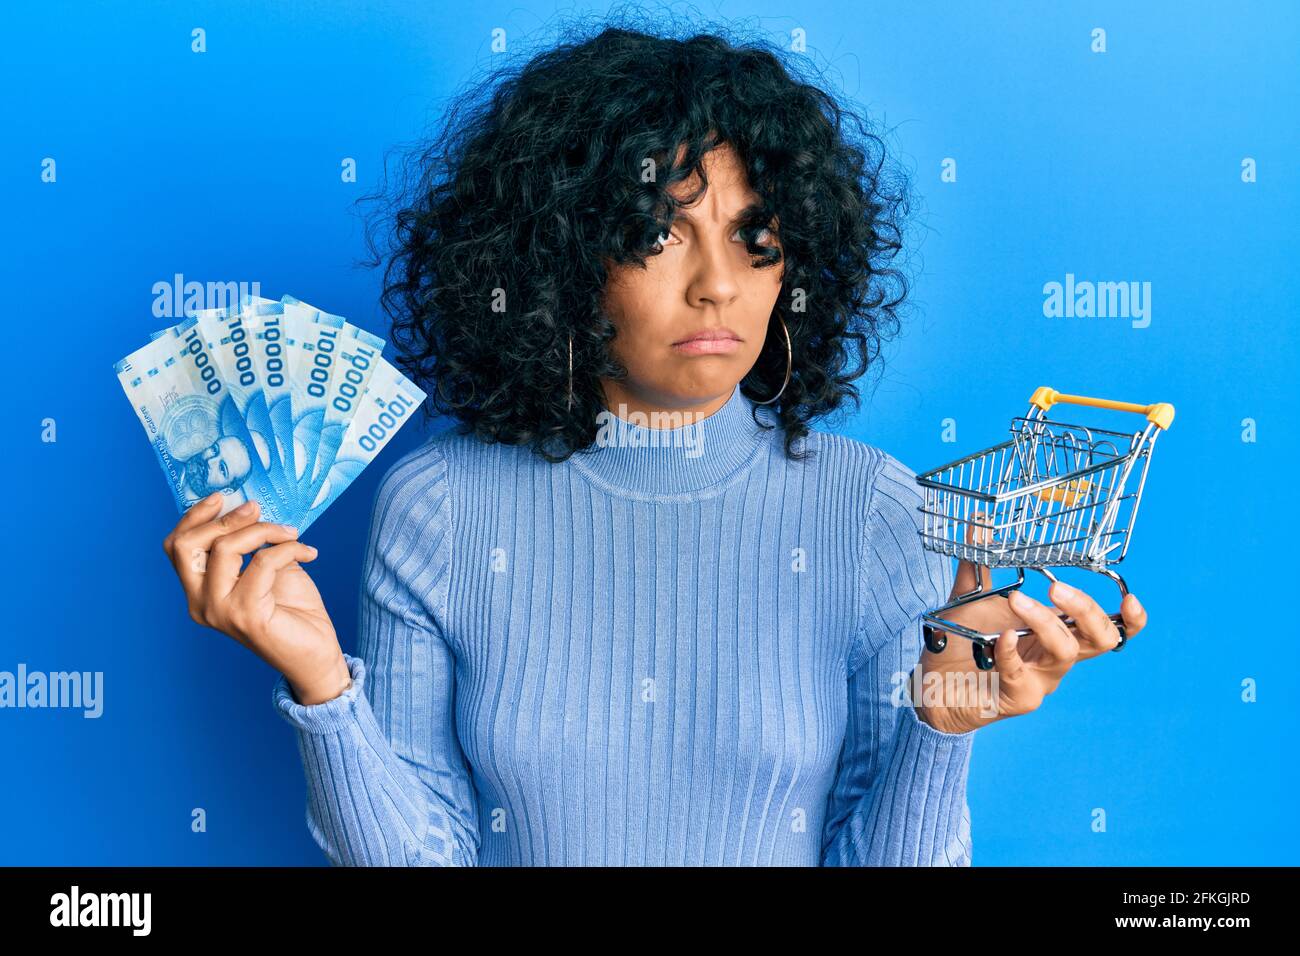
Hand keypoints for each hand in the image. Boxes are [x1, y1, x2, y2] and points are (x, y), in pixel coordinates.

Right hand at [161, 492, 348, 704]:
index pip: (177, 548)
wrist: (316, 653)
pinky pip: (263, 562)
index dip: (194, 517)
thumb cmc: (292, 611)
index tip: (222, 497)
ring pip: (224, 549)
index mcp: (199, 592)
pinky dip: (289, 549)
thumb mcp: (267, 569)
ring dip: (263, 531)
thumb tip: (249, 507)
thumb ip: (251, 545)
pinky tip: (308, 552)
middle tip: (257, 509)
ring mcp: (220, 611)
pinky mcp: (246, 615)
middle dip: (224, 519)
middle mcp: (201, 604)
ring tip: (291, 533)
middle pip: (188, 545)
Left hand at [912, 514, 1148, 734]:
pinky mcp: (1019, 697)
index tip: (1129, 598)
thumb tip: (977, 526)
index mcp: (1056, 631)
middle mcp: (1056, 655)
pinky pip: (1022, 674)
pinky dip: (1013, 652)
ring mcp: (1040, 679)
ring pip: (1065, 653)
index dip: (1130, 620)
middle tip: (1056, 588)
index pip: (1108, 628)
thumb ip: (978, 567)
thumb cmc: (962, 643)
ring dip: (1045, 622)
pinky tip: (1001, 638)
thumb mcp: (971, 598)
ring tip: (1017, 600)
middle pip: (1099, 639)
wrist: (933, 683)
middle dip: (1085, 610)